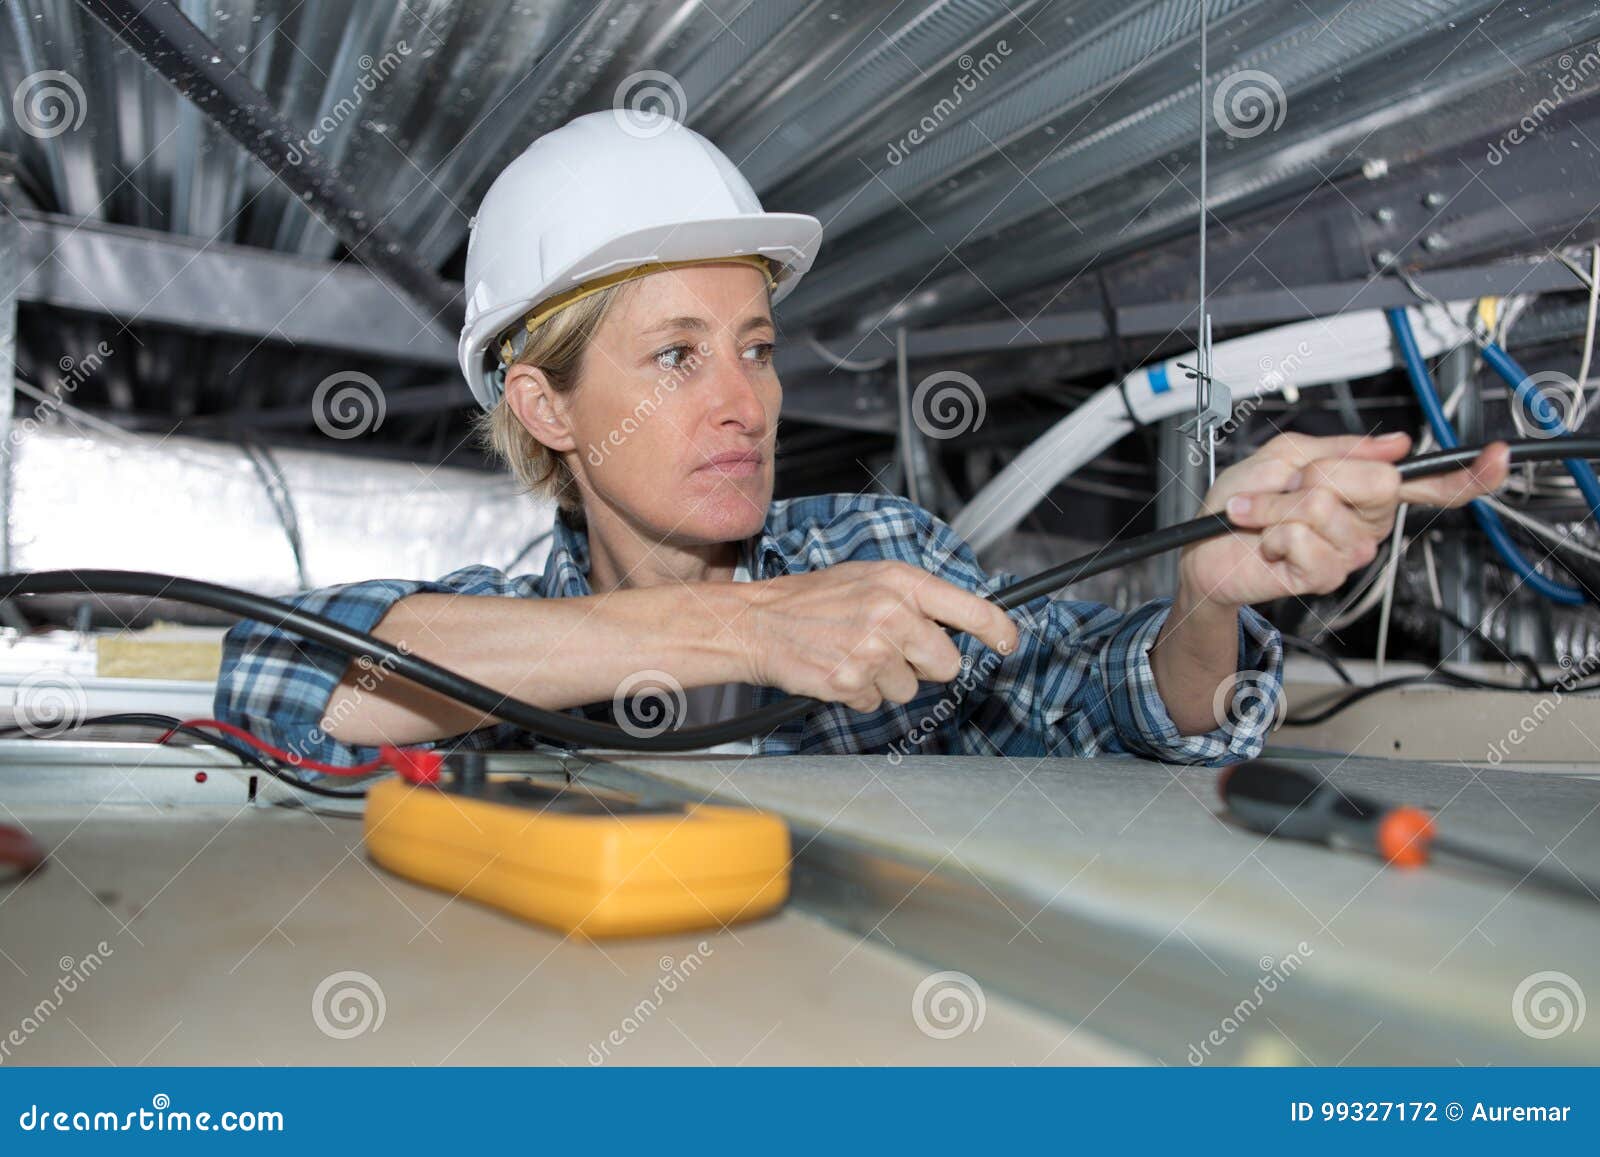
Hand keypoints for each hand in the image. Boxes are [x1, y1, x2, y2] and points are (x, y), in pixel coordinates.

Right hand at [734, 561, 1018, 712]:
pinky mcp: (852, 682)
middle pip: (948, 664)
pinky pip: (877, 701)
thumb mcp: (869, 578)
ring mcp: (872, 651)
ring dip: (887, 680)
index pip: (971, 608)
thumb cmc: (813, 600)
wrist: (758, 622)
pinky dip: (860, 692)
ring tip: (854, 654)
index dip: (998, 630)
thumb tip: (960, 623)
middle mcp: (891, 614)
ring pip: (911, 689)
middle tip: (893, 650)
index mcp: (901, 582)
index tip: (1009, 642)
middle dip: (926, 665)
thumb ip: (915, 597)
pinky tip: (839, 668)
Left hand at [1178, 431, 1510, 609]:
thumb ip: (1339, 449)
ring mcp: (1347, 552)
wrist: (1203, 548)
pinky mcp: (1322, 576)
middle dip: (1317, 476)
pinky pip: (1310, 544)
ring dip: (1281, 507)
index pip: (1427, 486)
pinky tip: (1268, 543)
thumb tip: (1397, 443)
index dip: (1467, 475)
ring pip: (1329, 510)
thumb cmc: (1239, 504)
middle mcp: (1364, 521)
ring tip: (1264, 518)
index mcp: (1363, 490)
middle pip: (1374, 484)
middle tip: (1285, 488)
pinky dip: (1275, 534)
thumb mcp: (1285, 456)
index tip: (1499, 457)